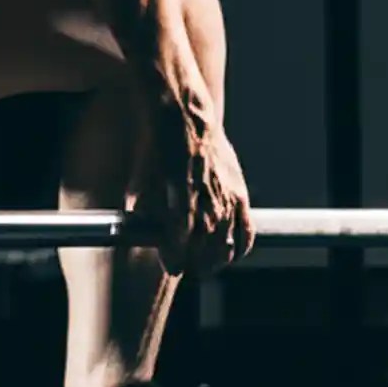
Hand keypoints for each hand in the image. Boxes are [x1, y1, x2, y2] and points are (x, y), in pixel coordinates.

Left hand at [131, 109, 253, 276]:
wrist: (184, 119)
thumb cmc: (157, 151)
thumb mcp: (141, 184)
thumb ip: (144, 213)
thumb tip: (141, 233)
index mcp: (179, 208)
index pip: (179, 249)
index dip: (175, 261)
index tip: (171, 266)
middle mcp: (205, 208)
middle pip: (204, 253)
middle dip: (195, 263)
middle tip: (188, 267)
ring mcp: (225, 202)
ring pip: (226, 247)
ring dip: (216, 259)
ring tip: (207, 264)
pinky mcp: (239, 194)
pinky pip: (247, 231)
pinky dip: (241, 247)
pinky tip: (233, 253)